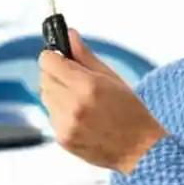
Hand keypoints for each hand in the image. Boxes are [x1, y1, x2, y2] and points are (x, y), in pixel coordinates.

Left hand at [38, 29, 166, 174]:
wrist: (140, 149)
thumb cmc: (131, 112)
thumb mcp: (112, 77)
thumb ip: (85, 56)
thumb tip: (68, 35)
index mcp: (86, 86)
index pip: (47, 61)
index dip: (54, 56)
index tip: (61, 58)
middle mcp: (72, 106)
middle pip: (44, 78)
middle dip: (56, 74)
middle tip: (75, 80)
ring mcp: (65, 124)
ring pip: (45, 97)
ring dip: (57, 94)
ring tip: (81, 100)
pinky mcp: (62, 139)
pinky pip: (51, 116)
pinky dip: (61, 113)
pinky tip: (81, 117)